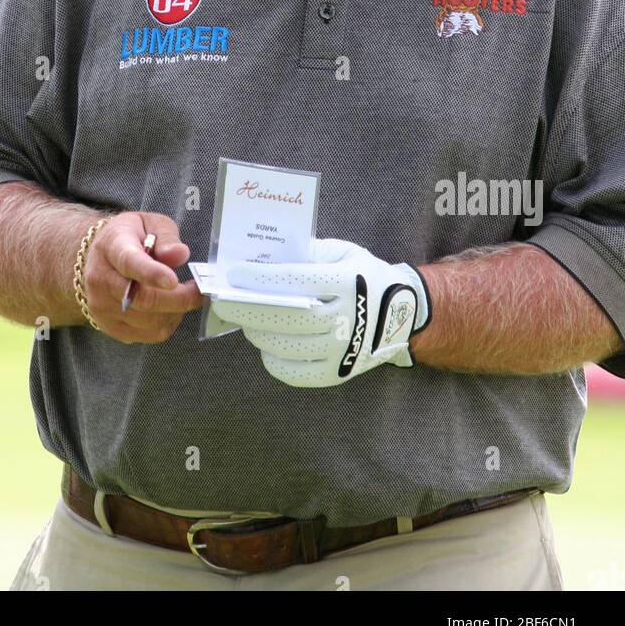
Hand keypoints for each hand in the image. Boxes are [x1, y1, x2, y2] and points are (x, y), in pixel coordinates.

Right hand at [85, 210, 205, 343]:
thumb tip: (179, 254)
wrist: (99, 256)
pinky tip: (170, 309)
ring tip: (183, 296)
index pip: (129, 262)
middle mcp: (101, 279)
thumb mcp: (150, 223)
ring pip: (149, 321)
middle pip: (142, 299)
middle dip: (178, 299)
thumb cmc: (130, 237)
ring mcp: (102, 307)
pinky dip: (167, 324)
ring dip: (175, 312)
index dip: (151, 273)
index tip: (172, 280)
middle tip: (198, 291)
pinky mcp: (109, 327)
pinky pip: (148, 335)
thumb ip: (166, 236)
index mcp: (112, 247)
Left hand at [209, 238, 430, 386]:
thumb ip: (305, 252)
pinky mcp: (339, 373)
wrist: (401, 314)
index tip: (235, 274)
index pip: (297, 281)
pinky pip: (296, 373)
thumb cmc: (361, 276)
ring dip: (257, 333)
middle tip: (223, 302)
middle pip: (287, 316)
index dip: (262, 279)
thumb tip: (261, 257)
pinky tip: (266, 345)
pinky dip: (274, 360)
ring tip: (244, 322)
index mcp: (349, 281)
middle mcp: (348, 318)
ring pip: (288, 346)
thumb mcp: (341, 252)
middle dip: (248, 309)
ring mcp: (344, 350)